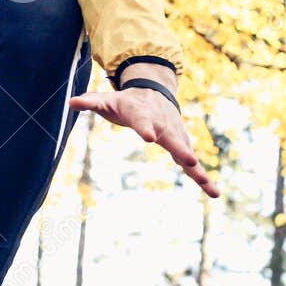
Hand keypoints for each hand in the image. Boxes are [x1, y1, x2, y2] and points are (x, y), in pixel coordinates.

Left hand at [67, 85, 220, 198]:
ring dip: (197, 169)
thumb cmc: (127, 101)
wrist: (156, 93)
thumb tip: (71, 102)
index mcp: (142, 115)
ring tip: (207, 184)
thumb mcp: (107, 100)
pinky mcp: (182, 147)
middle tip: (189, 160)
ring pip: (187, 153)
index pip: (142, 121)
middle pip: (172, 139)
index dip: (145, 128)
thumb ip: (91, 102)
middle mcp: (163, 126)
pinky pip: (193, 165)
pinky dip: (203, 178)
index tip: (148, 136)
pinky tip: (214, 193)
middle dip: (180, 149)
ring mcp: (175, 137)